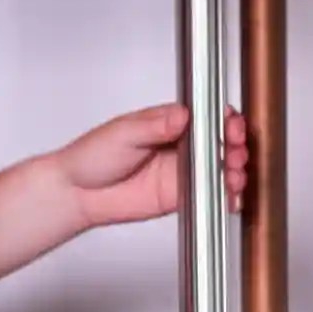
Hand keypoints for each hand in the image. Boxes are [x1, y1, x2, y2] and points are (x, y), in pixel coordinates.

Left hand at [53, 103, 248, 228]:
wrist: (76, 193)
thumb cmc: (92, 156)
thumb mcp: (123, 133)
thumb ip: (154, 125)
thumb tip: (181, 115)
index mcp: (168, 123)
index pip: (206, 117)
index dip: (224, 121)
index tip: (231, 126)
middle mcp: (178, 146)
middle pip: (219, 143)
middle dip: (235, 146)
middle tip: (236, 152)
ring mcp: (180, 171)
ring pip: (218, 169)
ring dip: (233, 171)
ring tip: (235, 175)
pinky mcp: (178, 196)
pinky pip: (207, 194)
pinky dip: (223, 196)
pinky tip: (230, 197)